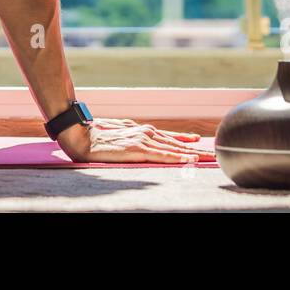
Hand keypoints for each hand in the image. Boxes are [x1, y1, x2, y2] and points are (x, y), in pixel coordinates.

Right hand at [56, 117, 214, 163]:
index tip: (197, 144)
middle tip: (210, 155)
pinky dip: (178, 157)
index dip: (183, 141)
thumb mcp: (116, 135)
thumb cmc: (93, 136)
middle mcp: (144, 132)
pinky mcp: (137, 149)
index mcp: (140, 130)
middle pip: (174, 142)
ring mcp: (142, 139)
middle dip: (194, 150)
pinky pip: (162, 155)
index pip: (166, 137)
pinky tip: (190, 159)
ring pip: (173, 148)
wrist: (79, 134)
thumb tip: (139, 146)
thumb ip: (130, 139)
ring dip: (192, 154)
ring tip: (206, 159)